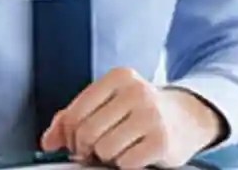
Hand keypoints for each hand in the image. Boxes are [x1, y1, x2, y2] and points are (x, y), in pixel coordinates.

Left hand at [40, 67, 222, 168]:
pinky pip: (125, 163)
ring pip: (104, 149)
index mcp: (119, 77)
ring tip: (122, 147)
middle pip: (86, 133)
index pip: (74, 113)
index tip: (77, 141)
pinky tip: (137, 153)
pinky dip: (127, 164)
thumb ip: (75, 116)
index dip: (69, 135)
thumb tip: (49, 141)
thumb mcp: (110, 103)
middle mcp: (136, 91)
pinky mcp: (162, 140)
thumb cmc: (142, 111)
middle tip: (97, 149)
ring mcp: (151, 115)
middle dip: (86, 148)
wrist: (188, 118)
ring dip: (108, 156)